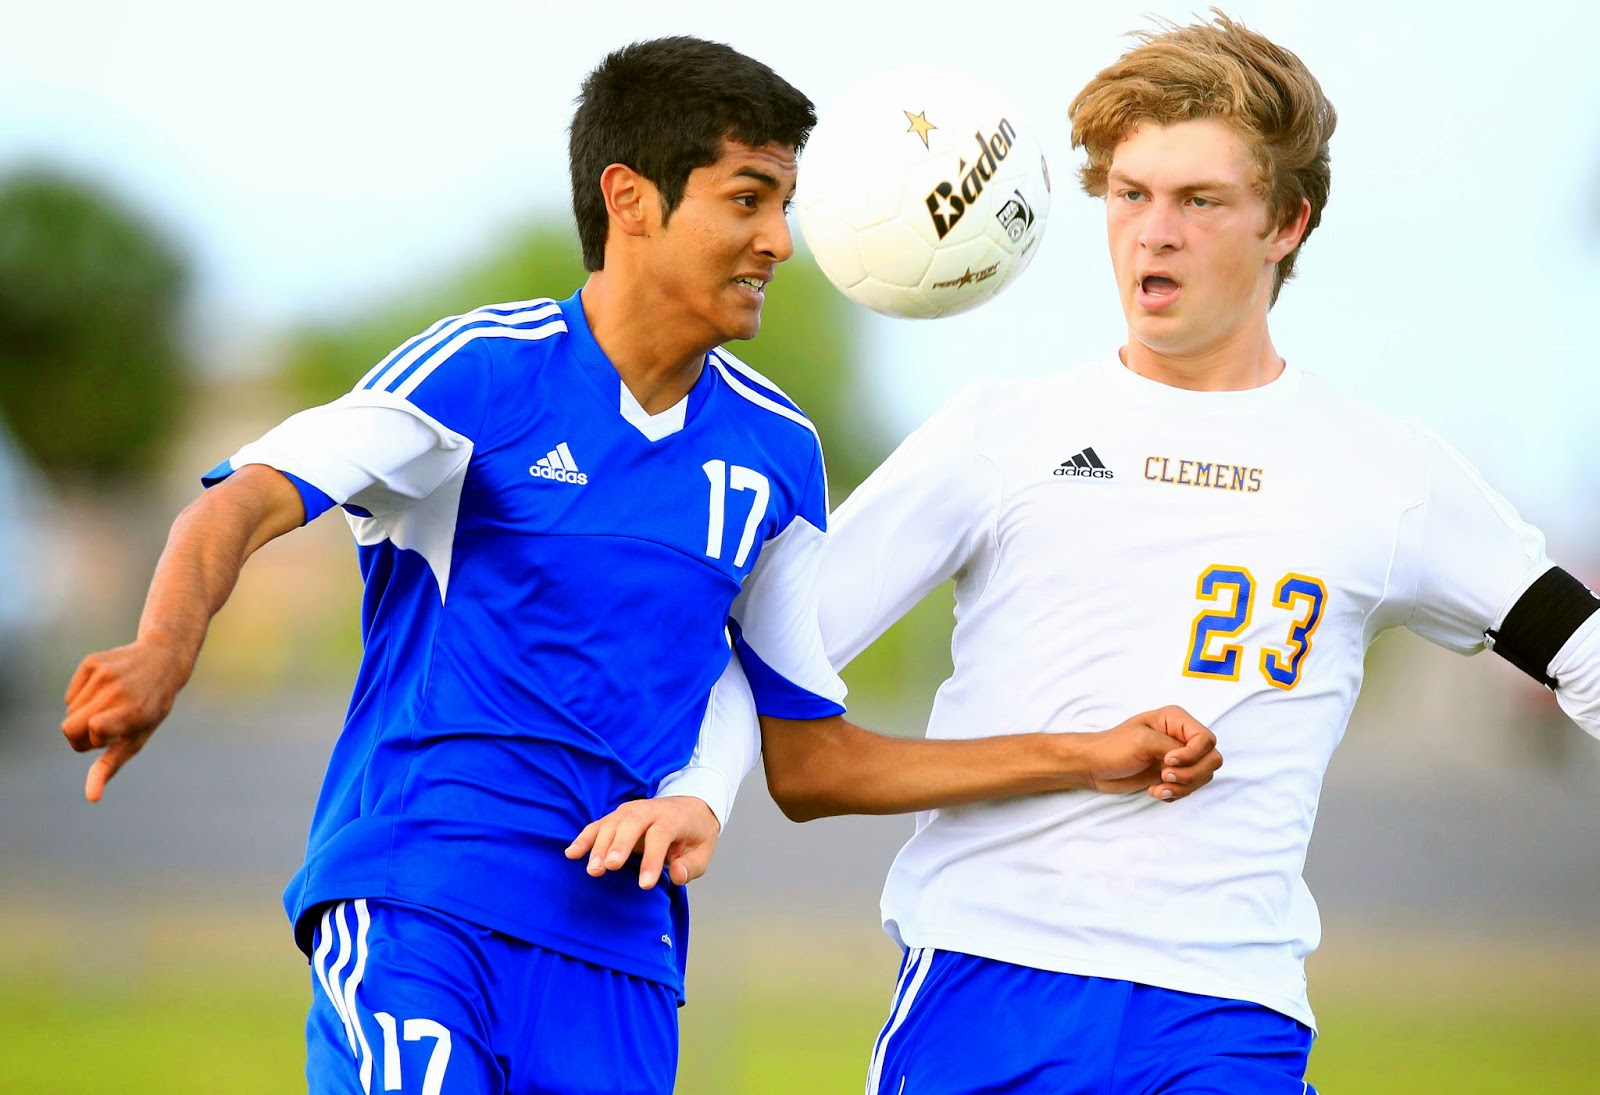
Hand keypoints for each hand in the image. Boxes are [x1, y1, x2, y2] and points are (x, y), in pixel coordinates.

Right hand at [61, 635, 192, 802]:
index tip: (110, 736)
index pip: (93, 731)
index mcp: (134, 711)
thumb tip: (91, 798)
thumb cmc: (150, 707)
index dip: (95, 740)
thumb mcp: (138, 737)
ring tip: (108, 708)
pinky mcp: (91, 662)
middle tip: (100, 731)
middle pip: (68, 727)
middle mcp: (118, 690)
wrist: (162, 659)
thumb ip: (111, 766)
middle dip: (78, 736)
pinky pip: (69, 696)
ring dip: (82, 717)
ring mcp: (104, 673)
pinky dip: (80, 701)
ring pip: (68, 712)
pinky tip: (103, 692)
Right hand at [565, 796, 720, 889]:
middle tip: (609, 868)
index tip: (645, 885)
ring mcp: (630, 811)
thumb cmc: (694, 834)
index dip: (652, 859)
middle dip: (619, 845)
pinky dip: (584, 838)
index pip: (660, 835)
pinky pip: (597, 825)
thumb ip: (691, 865)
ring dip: (599, 846)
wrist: (689, 807)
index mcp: (672, 818)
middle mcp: (649, 810)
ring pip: (611, 824)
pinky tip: (572, 853)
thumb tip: (677, 876)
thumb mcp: (703, 851)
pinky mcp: (616, 817)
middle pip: (631, 824)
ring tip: (593, 869)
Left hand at [1081, 706, 1220, 801]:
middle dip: (1192, 774)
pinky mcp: (1172, 774)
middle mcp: (1181, 737)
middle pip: (1211, 759)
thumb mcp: (1142, 741)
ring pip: (1203, 776)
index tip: (1168, 762)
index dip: (1193, 755)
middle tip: (1164, 776)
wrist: (1094, 767)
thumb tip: (1190, 759)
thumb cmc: (1112, 747)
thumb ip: (1172, 747)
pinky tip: (1156, 792)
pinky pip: (1190, 787)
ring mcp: (1179, 757)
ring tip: (1159, 789)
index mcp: (1175, 720)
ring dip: (1183, 787)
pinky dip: (1176, 793)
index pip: (1206, 739)